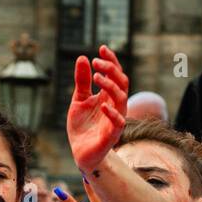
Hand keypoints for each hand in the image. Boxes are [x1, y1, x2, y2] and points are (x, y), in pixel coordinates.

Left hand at [66, 45, 128, 176]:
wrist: (80, 153)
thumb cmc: (82, 126)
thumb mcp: (78, 100)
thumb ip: (82, 82)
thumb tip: (82, 58)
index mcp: (108, 96)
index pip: (116, 74)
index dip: (111, 61)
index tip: (102, 48)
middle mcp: (115, 105)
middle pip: (122, 83)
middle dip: (112, 70)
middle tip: (97, 62)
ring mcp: (115, 120)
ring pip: (122, 99)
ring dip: (110, 86)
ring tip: (96, 78)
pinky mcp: (112, 135)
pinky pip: (118, 123)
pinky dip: (112, 113)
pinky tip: (101, 104)